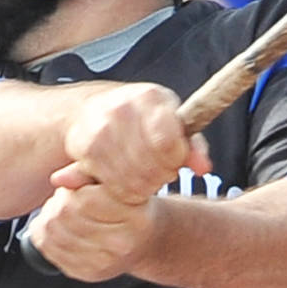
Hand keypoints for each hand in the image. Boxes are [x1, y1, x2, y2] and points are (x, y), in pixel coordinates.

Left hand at [23, 171, 160, 282]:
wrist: (146, 242)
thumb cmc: (129, 204)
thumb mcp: (117, 181)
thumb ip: (88, 171)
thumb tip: (56, 179)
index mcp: (136, 217)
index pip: (85, 200)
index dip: (74, 188)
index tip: (78, 186)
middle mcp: (122, 245)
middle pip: (65, 216)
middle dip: (58, 201)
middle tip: (66, 197)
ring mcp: (104, 264)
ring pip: (53, 233)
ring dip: (49, 216)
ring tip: (62, 211)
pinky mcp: (87, 273)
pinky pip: (49, 250)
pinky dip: (45, 234)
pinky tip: (58, 227)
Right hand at [44, 82, 207, 204]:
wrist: (94, 109)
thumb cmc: (144, 118)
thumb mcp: (173, 123)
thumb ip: (193, 146)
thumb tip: (204, 168)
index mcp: (149, 96)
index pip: (167, 142)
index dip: (176, 159)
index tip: (175, 159)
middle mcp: (121, 108)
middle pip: (150, 165)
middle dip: (161, 175)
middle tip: (161, 172)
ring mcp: (98, 128)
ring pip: (131, 179)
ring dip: (143, 186)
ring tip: (145, 176)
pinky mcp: (82, 148)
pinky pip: (111, 185)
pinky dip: (123, 190)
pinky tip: (127, 179)